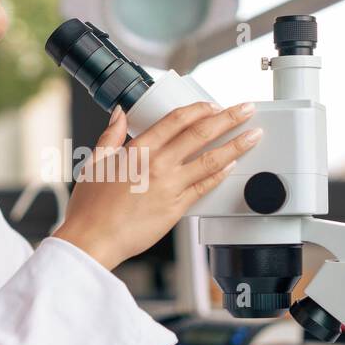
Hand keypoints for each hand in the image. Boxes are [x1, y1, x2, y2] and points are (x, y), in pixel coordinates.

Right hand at [52, 100, 262, 271]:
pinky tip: (233, 165)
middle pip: (201, 134)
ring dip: (236, 145)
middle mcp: (158, 165)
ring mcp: (170, 187)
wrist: (94, 240)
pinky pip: (205, 187)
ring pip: (211, 160)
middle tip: (246, 109)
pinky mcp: (176, 208)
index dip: (199, 108)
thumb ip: (110, 135)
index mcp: (138, 150)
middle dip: (229, 118)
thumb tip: (119, 114)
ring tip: (253, 135)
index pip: (177, 120)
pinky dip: (221, 174)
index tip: (213, 104)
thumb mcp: (95, 163)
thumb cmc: (90, 207)